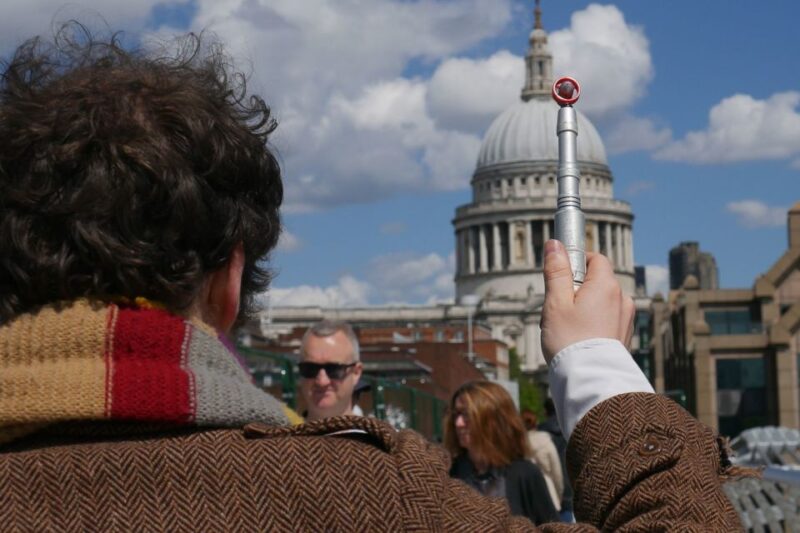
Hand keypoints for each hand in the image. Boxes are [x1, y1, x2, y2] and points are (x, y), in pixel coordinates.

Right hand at [540, 240, 634, 363]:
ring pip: (602, 302)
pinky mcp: (626, 336)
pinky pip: (608, 320)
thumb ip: (557, 271)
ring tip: (567, 330)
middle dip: (577, 289)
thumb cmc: (570, 341)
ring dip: (586, 308)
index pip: (595, 258)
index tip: (561, 274)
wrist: (590, 381)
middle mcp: (622, 299)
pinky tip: (580, 340)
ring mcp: (627, 318)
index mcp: (606, 286)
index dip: (577, 261)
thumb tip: (555, 244)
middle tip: (558, 309)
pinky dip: (594, 324)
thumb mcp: (555, 302)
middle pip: (598, 281)